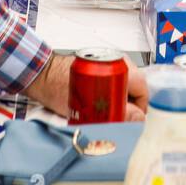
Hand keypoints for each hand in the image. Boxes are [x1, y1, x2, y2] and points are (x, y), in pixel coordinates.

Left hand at [29, 54, 147, 121]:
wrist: (42, 77)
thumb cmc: (62, 86)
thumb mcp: (97, 105)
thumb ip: (123, 112)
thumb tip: (139, 119)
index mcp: (122, 65)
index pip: (143, 90)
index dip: (140, 109)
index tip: (131, 122)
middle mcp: (116, 62)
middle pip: (132, 90)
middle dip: (126, 108)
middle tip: (115, 121)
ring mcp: (106, 65)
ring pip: (120, 89)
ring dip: (115, 104)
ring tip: (104, 116)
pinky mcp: (95, 71)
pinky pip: (108, 86)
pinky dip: (106, 98)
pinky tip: (96, 109)